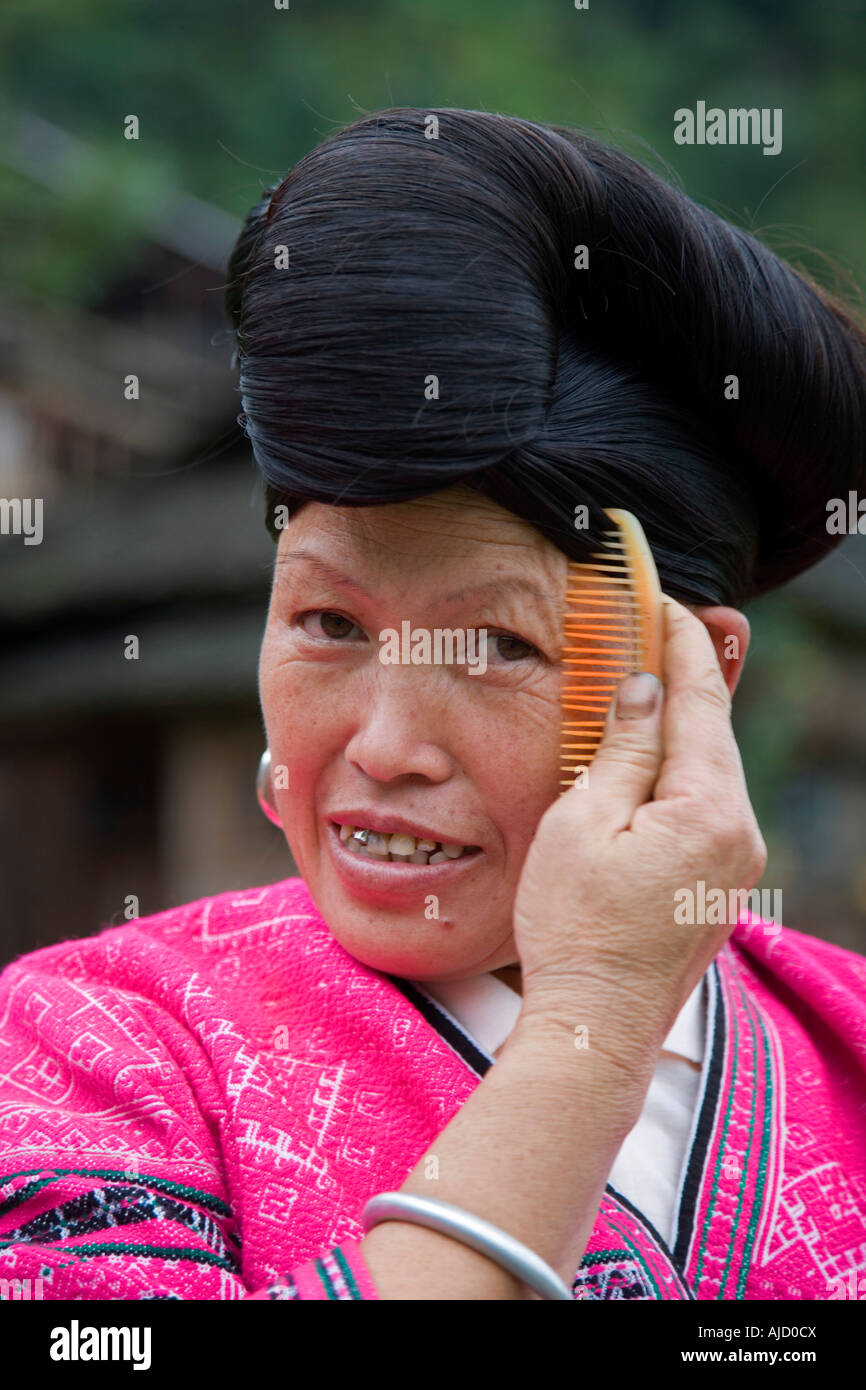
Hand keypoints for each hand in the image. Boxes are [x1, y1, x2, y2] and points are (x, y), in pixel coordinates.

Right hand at [513, 597, 766, 1060]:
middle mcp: (741, 831)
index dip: (683, 644)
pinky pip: (707, 806)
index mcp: (709, 809)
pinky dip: (680, 771)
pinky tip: (652, 758)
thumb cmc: (575, 927)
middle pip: (714, 732)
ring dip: (680, 726)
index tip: (664, 600)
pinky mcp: (722, 884)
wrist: (597, 1025)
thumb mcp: (583, 823)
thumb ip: (624, 749)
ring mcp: (738, 862)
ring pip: (711, 770)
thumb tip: (646, 689)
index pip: (702, 701)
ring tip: (645, 683)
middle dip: (685, 677)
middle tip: (654, 627)